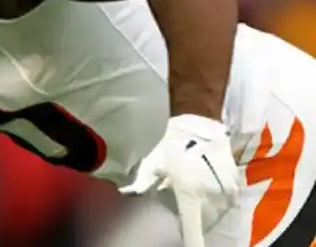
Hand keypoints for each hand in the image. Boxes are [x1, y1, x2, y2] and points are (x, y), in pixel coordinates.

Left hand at [120, 114, 241, 245]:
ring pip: (216, 215)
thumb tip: (127, 194)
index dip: (192, 241)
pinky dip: (217, 203)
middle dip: (194, 220)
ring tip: (194, 194)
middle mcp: (209, 196)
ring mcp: (225, 192)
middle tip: (183, 208)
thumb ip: (142, 183)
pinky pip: (227, 204)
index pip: (192, 227)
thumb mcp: (154, 164)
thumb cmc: (173, 145)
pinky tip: (206, 189)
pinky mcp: (235, 187)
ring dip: (206, 212)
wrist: (201, 126)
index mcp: (188, 193)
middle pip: (203, 222)